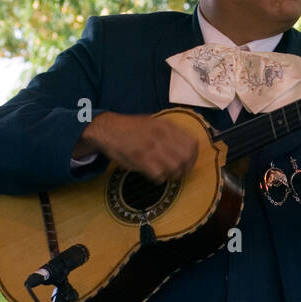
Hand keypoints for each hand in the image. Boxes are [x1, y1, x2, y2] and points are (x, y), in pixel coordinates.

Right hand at [76, 112, 199, 183]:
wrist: (107, 129)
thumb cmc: (131, 128)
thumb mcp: (155, 122)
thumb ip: (171, 133)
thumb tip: (187, 147)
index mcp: (167, 126)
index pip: (193, 143)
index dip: (194, 156)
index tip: (189, 162)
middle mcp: (162, 135)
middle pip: (186, 158)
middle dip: (184, 168)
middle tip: (178, 172)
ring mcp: (152, 147)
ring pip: (175, 167)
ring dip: (172, 174)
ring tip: (166, 174)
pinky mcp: (140, 159)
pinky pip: (159, 174)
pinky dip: (159, 178)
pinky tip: (154, 175)